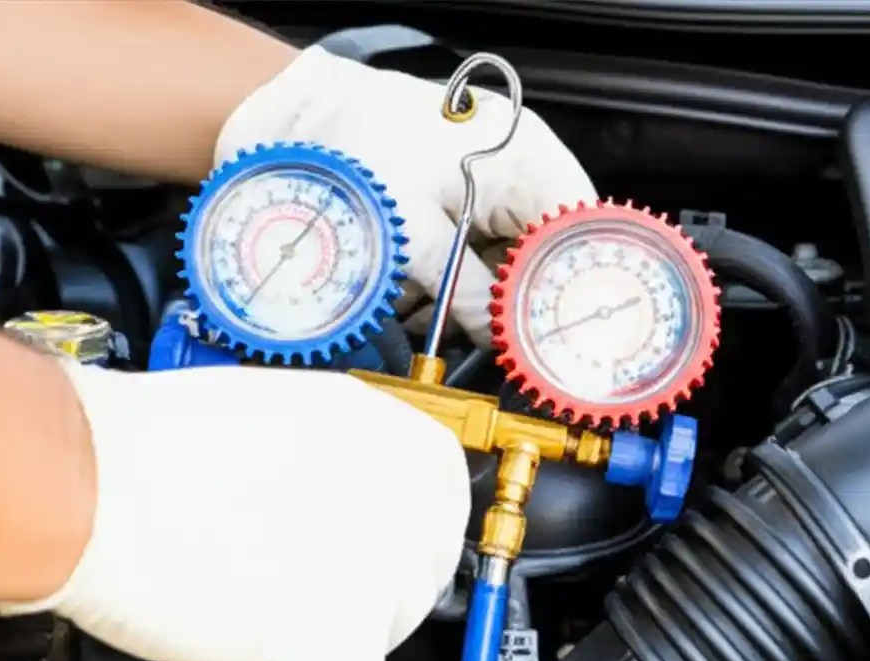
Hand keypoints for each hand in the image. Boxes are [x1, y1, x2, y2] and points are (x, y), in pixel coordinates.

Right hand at [0, 362, 469, 660]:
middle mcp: (395, 495)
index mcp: (383, 430)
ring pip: (397, 621)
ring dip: (358, 630)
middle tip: (344, 591)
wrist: (95, 485)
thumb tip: (340, 492)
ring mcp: (375, 568)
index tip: (401, 540)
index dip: (421, 521)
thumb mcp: (280, 413)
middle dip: (392, 583)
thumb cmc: (155, 441)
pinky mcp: (339, 634)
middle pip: (428, 560)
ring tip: (303, 624)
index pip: (446, 485)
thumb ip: (333, 453)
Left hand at [215, 45, 596, 346]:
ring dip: (470, 283)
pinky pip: (472, 229)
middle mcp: (518, 155)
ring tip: (423, 306)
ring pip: (504, 244)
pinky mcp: (457, 172)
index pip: (577, 238)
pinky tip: (413, 283)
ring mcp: (489, 162)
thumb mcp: (413, 242)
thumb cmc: (351, 154)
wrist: (291, 113)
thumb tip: (500, 339)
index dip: (561, 291)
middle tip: (473, 330)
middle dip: (505, 294)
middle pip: (542, 246)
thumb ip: (468, 296)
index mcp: (524, 160)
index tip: (535, 334)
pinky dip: (448, 261)